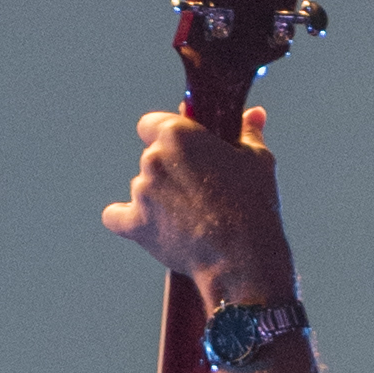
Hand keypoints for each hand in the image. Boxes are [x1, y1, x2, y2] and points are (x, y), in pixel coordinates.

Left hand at [101, 109, 296, 311]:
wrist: (243, 257)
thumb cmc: (253, 205)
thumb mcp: (257, 160)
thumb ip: (247, 133)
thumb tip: (254, 115)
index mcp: (176, 133)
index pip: (152, 124)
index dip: (168, 136)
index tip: (185, 150)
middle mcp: (152, 159)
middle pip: (150, 158)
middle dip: (170, 170)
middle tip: (198, 189)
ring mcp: (141, 193)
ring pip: (141, 187)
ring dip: (158, 196)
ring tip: (188, 217)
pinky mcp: (137, 226)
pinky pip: (116, 218)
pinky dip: (126, 220)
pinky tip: (144, 224)